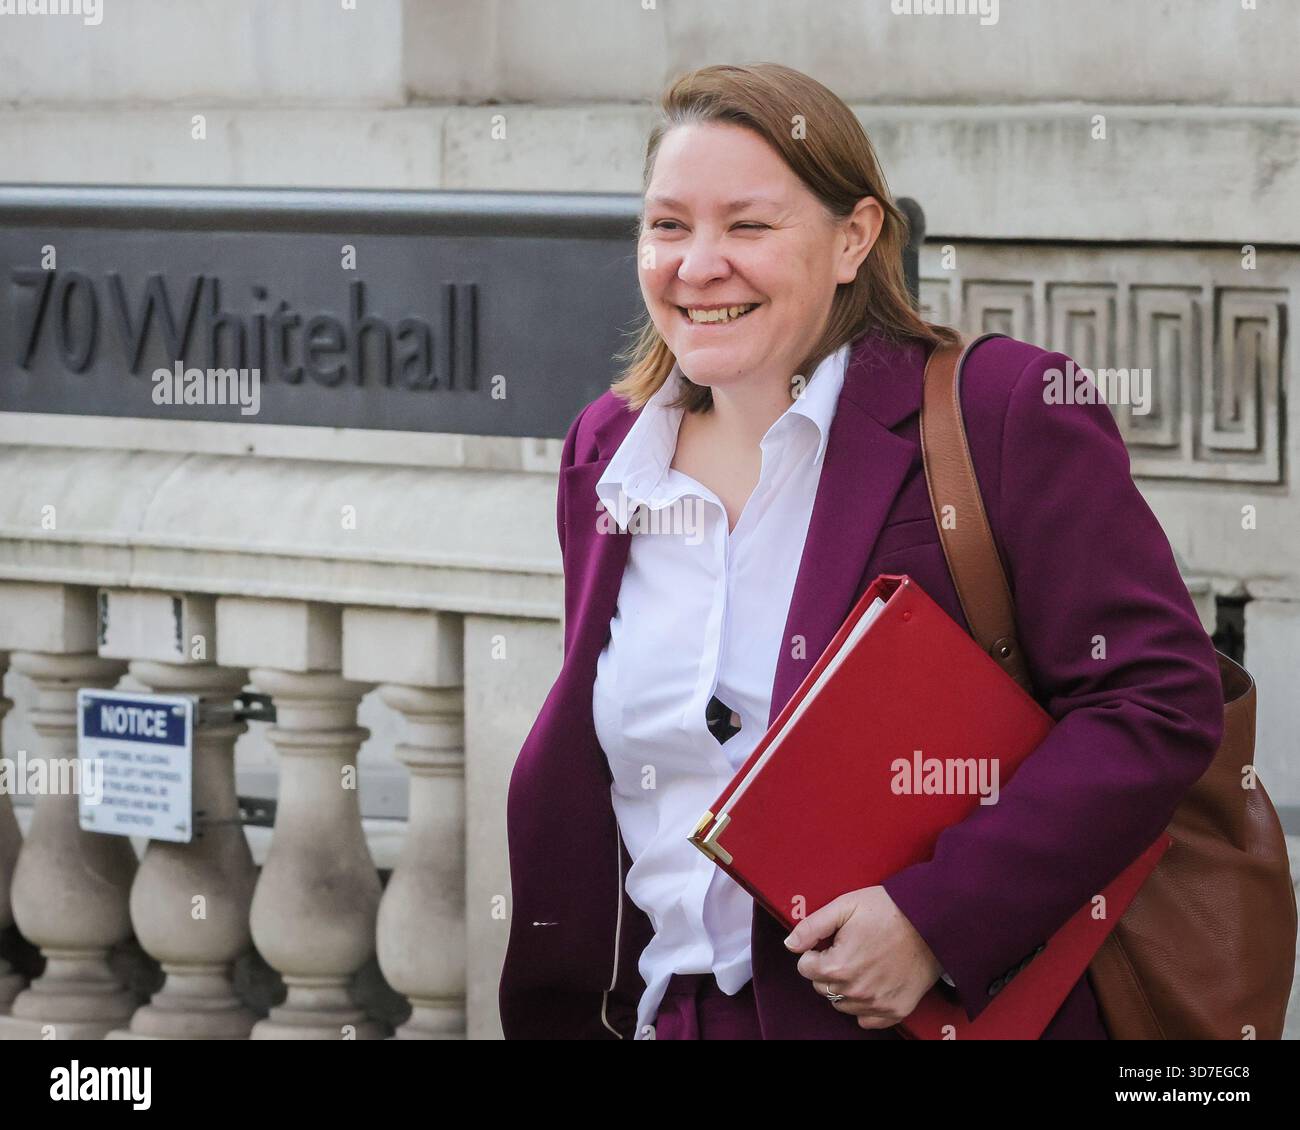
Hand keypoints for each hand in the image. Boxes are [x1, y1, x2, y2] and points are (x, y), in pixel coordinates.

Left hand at [783, 885, 942, 1028]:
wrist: (933, 921)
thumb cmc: (888, 909)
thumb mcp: (845, 906)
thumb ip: (812, 926)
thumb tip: (790, 944)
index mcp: (838, 966)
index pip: (805, 968)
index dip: (816, 951)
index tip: (832, 941)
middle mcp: (855, 991)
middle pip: (822, 987)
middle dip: (828, 969)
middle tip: (849, 948)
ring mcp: (876, 1004)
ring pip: (842, 1004)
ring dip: (845, 987)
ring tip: (863, 962)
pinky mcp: (896, 1011)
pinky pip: (866, 1020)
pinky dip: (865, 1006)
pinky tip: (874, 983)